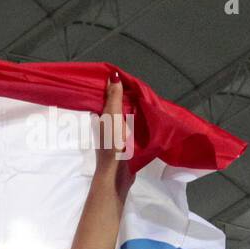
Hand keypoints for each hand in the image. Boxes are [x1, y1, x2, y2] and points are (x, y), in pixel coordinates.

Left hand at [97, 75, 135, 194]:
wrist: (116, 174)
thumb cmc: (112, 145)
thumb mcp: (112, 117)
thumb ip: (113, 98)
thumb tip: (113, 76)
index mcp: (100, 117)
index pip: (107, 96)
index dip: (115, 85)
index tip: (126, 74)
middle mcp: (106, 123)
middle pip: (117, 104)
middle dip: (126, 94)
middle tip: (141, 83)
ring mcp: (116, 133)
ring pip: (125, 114)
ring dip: (134, 106)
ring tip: (147, 94)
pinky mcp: (125, 141)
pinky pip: (132, 124)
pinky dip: (139, 118)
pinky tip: (148, 113)